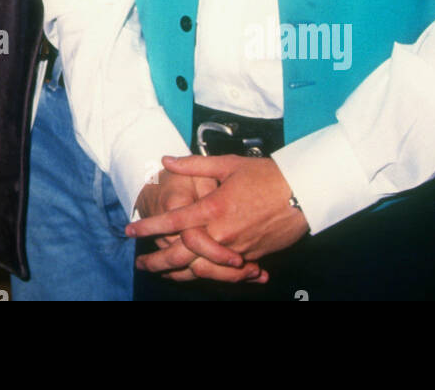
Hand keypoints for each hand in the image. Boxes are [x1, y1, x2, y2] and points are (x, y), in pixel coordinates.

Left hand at [134, 167, 261, 282]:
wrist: (304, 192)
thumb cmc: (267, 174)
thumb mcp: (228, 164)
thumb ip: (194, 165)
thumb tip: (167, 160)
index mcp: (213, 207)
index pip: (173, 221)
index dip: (148, 227)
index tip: (130, 231)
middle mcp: (222, 233)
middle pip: (182, 254)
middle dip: (158, 260)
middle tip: (142, 263)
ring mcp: (237, 249)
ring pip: (202, 268)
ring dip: (179, 272)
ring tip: (164, 272)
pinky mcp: (252, 257)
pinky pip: (224, 272)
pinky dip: (207, 274)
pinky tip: (195, 274)